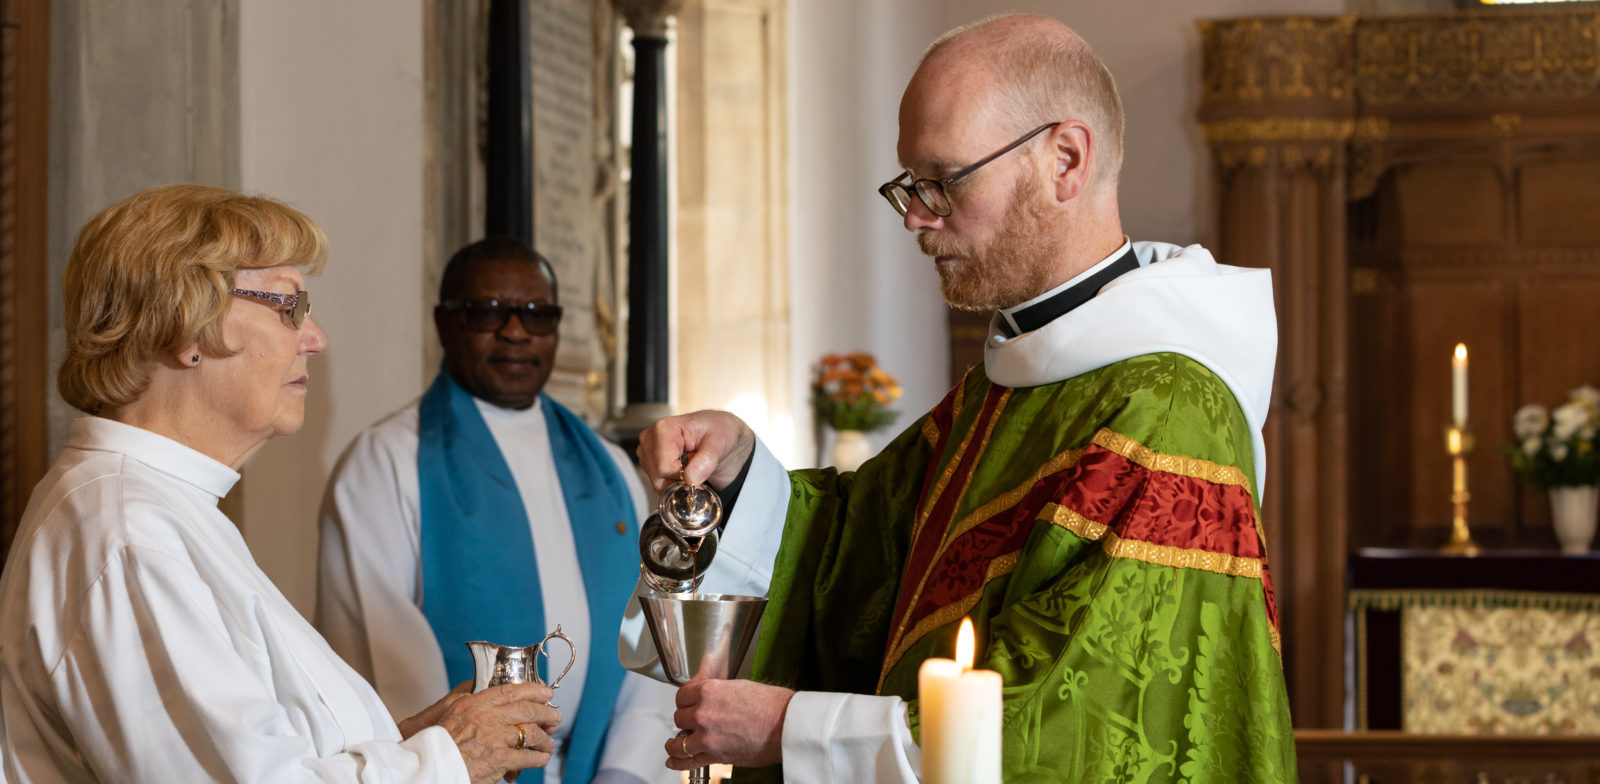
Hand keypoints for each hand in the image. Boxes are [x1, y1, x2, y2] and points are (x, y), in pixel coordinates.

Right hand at [400, 681, 562, 783]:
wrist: (427, 768)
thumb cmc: (435, 743)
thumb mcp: (447, 712)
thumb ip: (465, 699)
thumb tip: (480, 690)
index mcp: (473, 704)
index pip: (510, 691)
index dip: (533, 690)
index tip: (546, 692)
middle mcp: (485, 717)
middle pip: (525, 710)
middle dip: (546, 712)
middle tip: (556, 716)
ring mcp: (493, 738)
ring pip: (530, 733)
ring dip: (544, 738)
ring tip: (549, 742)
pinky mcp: (497, 759)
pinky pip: (526, 756)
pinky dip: (538, 757)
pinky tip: (541, 757)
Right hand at [637, 411, 754, 492]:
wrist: (718, 432)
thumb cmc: (718, 430)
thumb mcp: (720, 442)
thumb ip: (706, 460)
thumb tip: (690, 479)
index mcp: (664, 428)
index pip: (664, 467)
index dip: (683, 476)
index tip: (698, 469)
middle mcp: (651, 438)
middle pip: (658, 477)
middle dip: (679, 481)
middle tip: (697, 470)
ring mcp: (648, 450)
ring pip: (656, 482)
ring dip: (676, 482)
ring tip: (691, 468)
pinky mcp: (649, 461)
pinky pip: (657, 483)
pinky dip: (672, 483)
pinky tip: (683, 471)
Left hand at [664, 678, 792, 770]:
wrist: (787, 726)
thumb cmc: (772, 704)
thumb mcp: (741, 685)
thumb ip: (717, 685)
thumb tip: (706, 675)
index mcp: (709, 691)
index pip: (682, 694)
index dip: (686, 698)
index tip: (689, 702)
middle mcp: (703, 714)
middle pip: (679, 716)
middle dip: (686, 718)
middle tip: (694, 720)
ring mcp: (706, 737)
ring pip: (678, 741)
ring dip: (677, 741)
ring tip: (675, 742)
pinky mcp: (715, 756)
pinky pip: (688, 761)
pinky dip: (677, 762)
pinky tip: (673, 760)